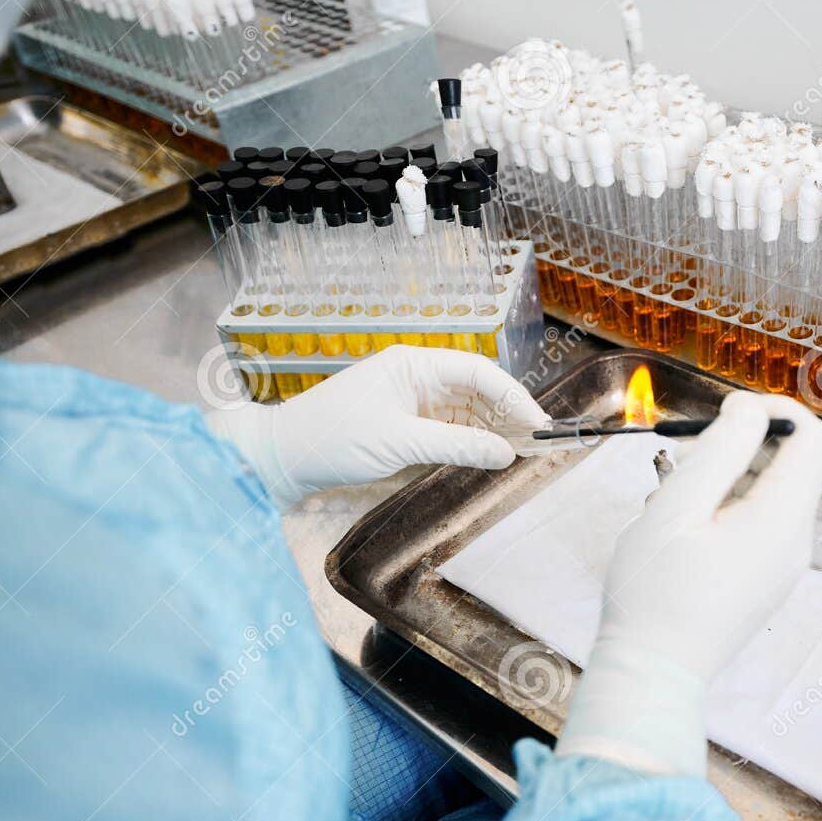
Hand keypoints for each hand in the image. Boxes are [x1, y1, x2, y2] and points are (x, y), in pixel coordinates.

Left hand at [204, 347, 549, 508]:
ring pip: (465, 410)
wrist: (284, 457)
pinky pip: (448, 428)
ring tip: (520, 450)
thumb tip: (505, 453)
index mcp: (412, 363)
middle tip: (536, 441)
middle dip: (507, 413)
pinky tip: (488, 454)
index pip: (476, 371)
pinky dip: (470, 441)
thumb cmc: (333, 439)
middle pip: (475, 389)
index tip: (537, 422)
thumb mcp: (400, 443)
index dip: (512, 395)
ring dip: (492, 429)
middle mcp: (415, 376)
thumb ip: (457, 446)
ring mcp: (410, 400)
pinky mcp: (404, 424)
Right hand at [558, 392, 821, 777]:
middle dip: (740, 447)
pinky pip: (757, 524)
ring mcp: (782, 565)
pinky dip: (723, 510)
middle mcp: (794, 542)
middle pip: (791, 465)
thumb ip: (720, 449)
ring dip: (724, 480)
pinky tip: (679, 531)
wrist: (652, 673)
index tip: (727, 412)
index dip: (776, 410)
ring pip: (768, 494)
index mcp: (782, 520)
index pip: (813, 439)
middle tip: (684, 463)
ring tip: (670, 503)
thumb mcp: (678, 506)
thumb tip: (749, 408)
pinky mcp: (764, 580)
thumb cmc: (655, 593)